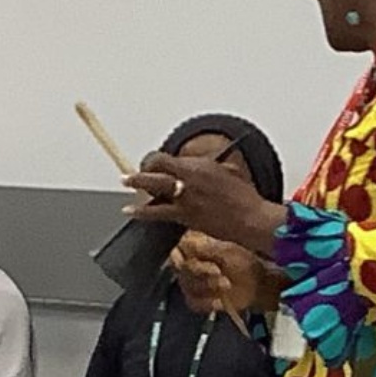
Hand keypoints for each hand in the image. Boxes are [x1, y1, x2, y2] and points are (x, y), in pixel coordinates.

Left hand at [124, 153, 285, 253]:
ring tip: (125, 181)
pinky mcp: (185, 216)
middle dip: (143, 167)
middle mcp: (189, 178)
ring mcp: (185, 197)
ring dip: (137, 182)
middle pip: (157, 167)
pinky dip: (141, 211)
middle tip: (133, 170)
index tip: (153, 162)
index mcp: (199, 166)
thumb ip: (211, 168)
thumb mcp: (228, 173)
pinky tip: (130, 210)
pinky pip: (157, 212)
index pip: (168, 158)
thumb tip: (204, 168)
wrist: (250, 218)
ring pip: (153, 187)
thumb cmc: (245, 198)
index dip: (155, 160)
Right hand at [171, 231, 269, 314]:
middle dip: (200, 271)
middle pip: (181, 268)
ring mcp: (192, 281)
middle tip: (218, 272)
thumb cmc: (245, 262)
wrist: (258, 285)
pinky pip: (193, 302)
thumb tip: (186, 242)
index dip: (188, 255)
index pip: (178, 248)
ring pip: (186, 285)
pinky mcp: (197, 299)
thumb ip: (207, 247)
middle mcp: (189, 262)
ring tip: (226, 284)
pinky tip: (219, 300)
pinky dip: (207, 303)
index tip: (202, 258)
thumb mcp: (228, 251)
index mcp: (195, 245)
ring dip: (207, 286)